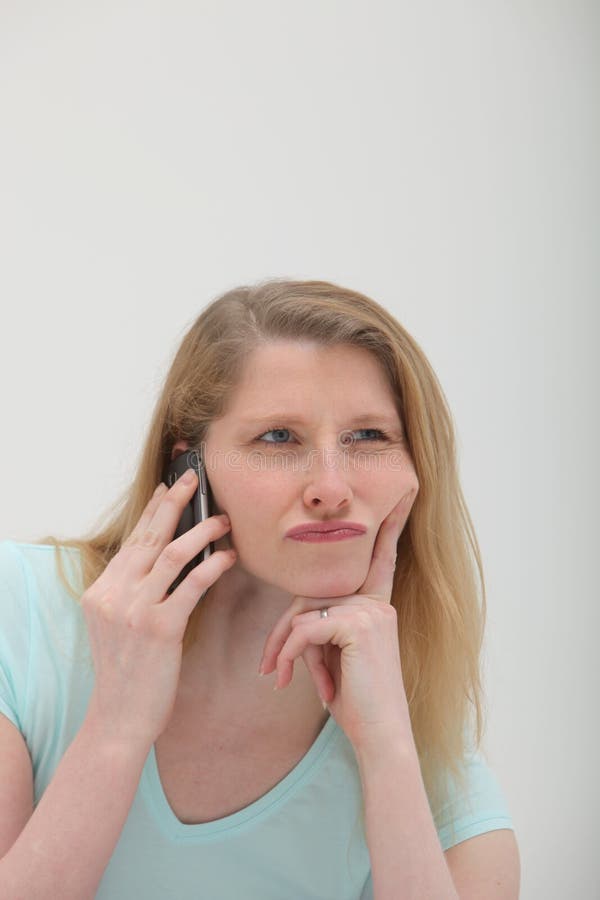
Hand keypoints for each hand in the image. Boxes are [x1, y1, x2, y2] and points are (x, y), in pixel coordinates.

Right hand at [82, 471, 236, 750]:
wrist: (119, 718)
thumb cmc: (127, 672)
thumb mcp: (117, 625)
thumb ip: (132, 591)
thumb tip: (164, 556)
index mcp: (101, 590)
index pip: (132, 539)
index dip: (153, 510)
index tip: (169, 486)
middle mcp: (113, 594)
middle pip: (150, 536)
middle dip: (174, 503)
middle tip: (195, 479)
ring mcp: (134, 609)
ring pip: (173, 554)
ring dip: (202, 531)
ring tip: (224, 519)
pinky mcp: (160, 628)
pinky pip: (192, 585)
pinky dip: (212, 565)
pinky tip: (228, 556)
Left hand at [258, 491, 416, 750]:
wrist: (380, 737)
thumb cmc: (358, 702)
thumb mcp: (336, 659)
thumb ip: (323, 629)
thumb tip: (294, 626)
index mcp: (377, 605)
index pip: (380, 559)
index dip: (390, 526)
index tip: (405, 494)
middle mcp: (377, 602)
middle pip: (311, 596)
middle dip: (283, 632)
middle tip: (268, 669)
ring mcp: (370, 611)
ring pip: (303, 614)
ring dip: (284, 649)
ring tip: (279, 679)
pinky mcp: (358, 625)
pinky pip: (304, 629)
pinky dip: (288, 655)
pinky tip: (288, 679)